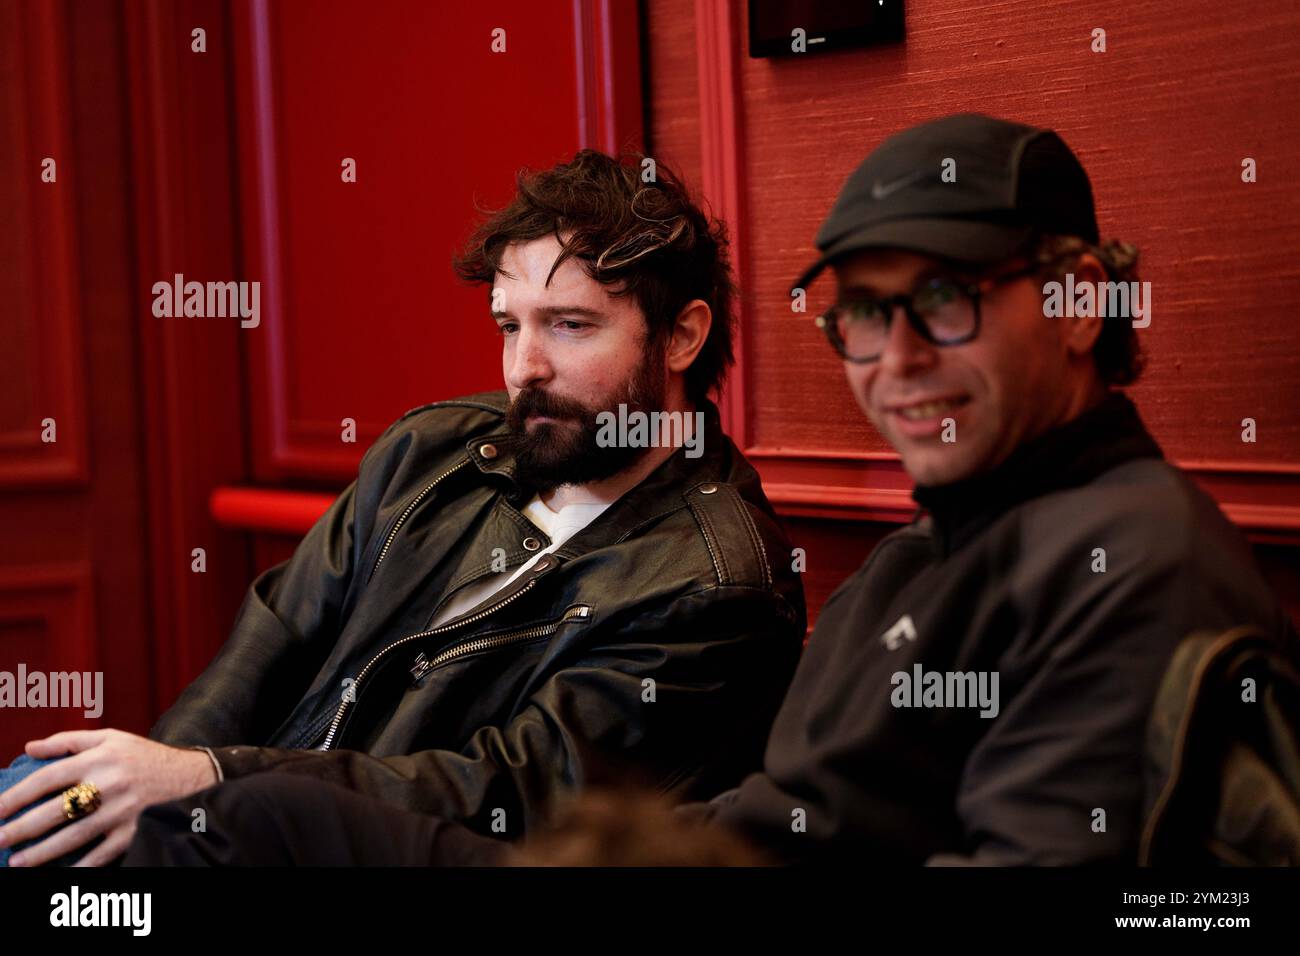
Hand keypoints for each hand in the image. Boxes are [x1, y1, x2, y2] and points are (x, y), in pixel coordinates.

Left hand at [0, 729, 217, 866]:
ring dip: (42, 852)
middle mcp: (109, 784)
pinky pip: (104, 853)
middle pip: (56, 810)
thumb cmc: (144, 755)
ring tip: (16, 862)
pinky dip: (82, 866)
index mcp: (99, 758)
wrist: (190, 774)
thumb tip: (30, 747)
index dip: (16, 795)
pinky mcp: (135, 830)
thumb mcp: (111, 738)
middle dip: (21, 828)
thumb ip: (69, 741)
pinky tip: (61, 874)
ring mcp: (122, 810)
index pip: (47, 778)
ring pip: (75, 836)